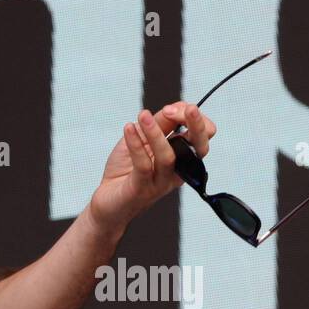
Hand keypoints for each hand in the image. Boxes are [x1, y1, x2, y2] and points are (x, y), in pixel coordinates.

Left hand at [87, 102, 216, 229]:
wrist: (108, 202)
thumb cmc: (126, 170)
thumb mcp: (143, 140)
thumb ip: (160, 124)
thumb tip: (175, 107)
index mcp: (181, 157)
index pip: (201, 137)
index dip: (194, 120)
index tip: (174, 108)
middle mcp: (176, 170)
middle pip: (198, 149)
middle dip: (197, 126)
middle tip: (190, 108)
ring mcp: (160, 182)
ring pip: (168, 156)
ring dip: (156, 132)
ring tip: (143, 115)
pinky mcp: (141, 189)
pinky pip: (143, 166)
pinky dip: (135, 144)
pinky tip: (128, 129)